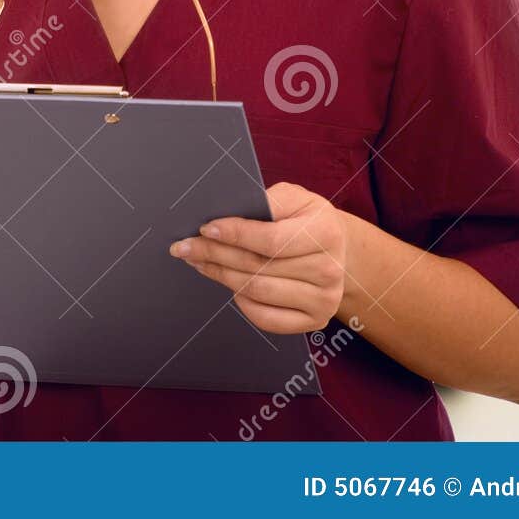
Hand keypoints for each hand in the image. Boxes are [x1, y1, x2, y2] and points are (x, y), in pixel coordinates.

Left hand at [169, 182, 347, 333]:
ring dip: (220, 275)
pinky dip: (241, 302)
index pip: (271, 240)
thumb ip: (265, 202)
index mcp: (326, 232)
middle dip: (214, 254)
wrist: (334, 248)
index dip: (234, 235)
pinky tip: (229, 285)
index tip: (205, 229)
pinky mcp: (315, 321)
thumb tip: (224, 214)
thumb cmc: (304, 218)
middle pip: (257, 267)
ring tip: (198, 262)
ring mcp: (325, 300)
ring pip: (256, 291)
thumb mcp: (292, 198)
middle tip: (184, 247)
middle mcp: (330, 270)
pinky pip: (266, 318)